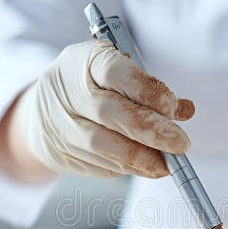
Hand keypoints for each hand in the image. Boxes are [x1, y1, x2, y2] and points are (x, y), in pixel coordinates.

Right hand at [15, 40, 194, 177]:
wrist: (42, 108)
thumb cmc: (91, 85)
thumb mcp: (117, 71)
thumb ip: (149, 88)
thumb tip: (185, 111)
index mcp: (84, 60)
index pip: (116, 73)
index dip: (147, 91)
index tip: (173, 107)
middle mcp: (67, 90)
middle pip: (109, 113)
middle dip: (151, 131)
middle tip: (180, 144)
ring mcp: (59, 123)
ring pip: (101, 145)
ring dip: (140, 158)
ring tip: (165, 165)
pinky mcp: (58, 152)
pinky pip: (97, 164)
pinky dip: (126, 168)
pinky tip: (145, 167)